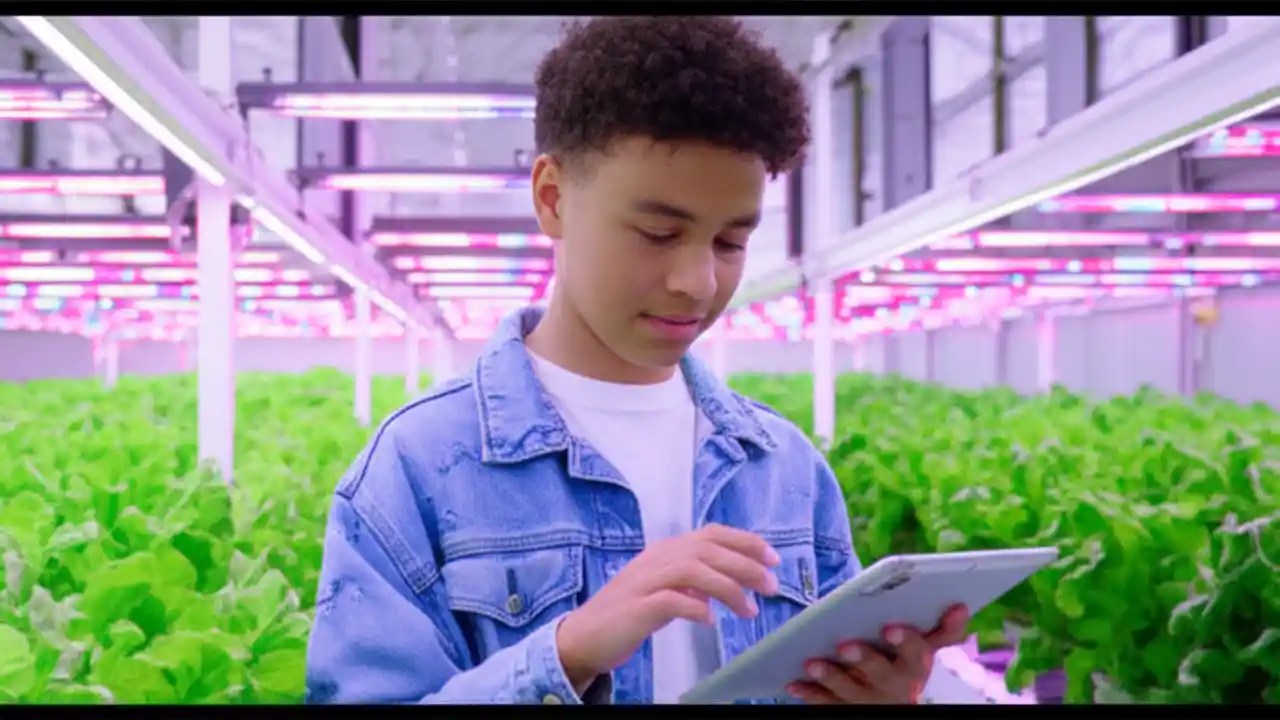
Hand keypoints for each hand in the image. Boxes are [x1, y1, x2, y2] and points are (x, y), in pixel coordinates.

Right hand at [556, 523, 780, 691]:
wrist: (583, 636)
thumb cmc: (627, 614)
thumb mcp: (664, 589)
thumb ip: (691, 581)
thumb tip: (725, 582)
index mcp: (665, 551)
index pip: (711, 534)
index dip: (745, 542)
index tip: (772, 558)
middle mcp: (656, 559)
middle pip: (707, 549)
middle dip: (745, 565)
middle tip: (771, 586)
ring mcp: (644, 582)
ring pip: (693, 569)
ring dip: (727, 587)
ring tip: (749, 610)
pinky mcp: (636, 607)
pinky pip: (670, 600)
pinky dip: (694, 607)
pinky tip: (710, 620)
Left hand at [786, 604, 969, 703]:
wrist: (891, 705)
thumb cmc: (903, 665)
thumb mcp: (923, 650)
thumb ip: (941, 629)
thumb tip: (960, 606)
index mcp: (915, 666)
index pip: (919, 654)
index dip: (907, 642)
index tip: (891, 627)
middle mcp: (895, 687)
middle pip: (881, 674)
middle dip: (864, 660)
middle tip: (845, 645)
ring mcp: (868, 700)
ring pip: (849, 690)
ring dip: (831, 676)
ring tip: (812, 663)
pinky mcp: (845, 708)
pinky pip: (825, 703)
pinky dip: (810, 693)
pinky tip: (794, 682)